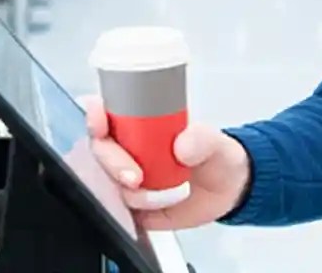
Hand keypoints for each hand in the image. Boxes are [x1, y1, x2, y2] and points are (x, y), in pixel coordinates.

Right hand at [85, 97, 250, 230]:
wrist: (227, 191)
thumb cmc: (215, 156)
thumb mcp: (215, 142)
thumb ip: (201, 139)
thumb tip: (182, 146)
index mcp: (140, 121)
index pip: (105, 111)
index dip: (95, 114)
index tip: (100, 122)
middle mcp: (128, 146)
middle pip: (100, 149)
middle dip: (112, 162)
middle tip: (135, 176)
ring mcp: (127, 175)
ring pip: (106, 181)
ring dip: (132, 192)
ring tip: (164, 194)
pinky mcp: (131, 204)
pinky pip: (118, 209)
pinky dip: (132, 211)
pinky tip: (151, 208)